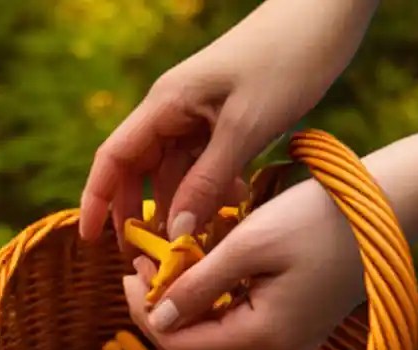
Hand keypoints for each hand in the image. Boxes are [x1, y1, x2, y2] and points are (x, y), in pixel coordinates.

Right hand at [78, 0, 378, 244]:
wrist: (328, 15)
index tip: (89, 239)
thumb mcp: (247, 127)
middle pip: (138, 170)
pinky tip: (231, 209)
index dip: (96, 200)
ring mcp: (197, 115)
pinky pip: (204, 164)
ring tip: (195, 244)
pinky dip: (211, 190)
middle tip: (148, 256)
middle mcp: (172, 110)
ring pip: (174, 172)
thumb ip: (208, 181)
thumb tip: (176, 230)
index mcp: (165, 104)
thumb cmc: (287, 59)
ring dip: (181, 206)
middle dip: (137, 213)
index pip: (113, 158)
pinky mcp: (223, 119)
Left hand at [122, 178, 365, 349]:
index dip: (145, 313)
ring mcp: (290, 348)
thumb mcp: (249, 243)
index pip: (179, 346)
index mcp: (264, 336)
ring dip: (185, 334)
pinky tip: (203, 281)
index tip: (133, 270)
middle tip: (145, 289)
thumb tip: (158, 318)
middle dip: (161, 339)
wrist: (391, 207)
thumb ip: (199, 285)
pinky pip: (240, 347)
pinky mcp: (296, 333)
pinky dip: (211, 325)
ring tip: (169, 280)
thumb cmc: (319, 217)